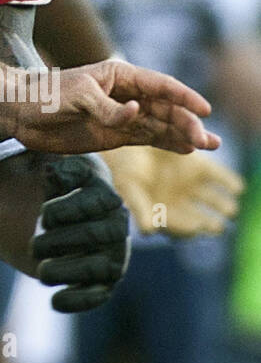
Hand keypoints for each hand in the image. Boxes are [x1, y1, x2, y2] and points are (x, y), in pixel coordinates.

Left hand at [0, 56, 218, 154]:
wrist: (19, 112)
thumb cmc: (45, 94)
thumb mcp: (76, 96)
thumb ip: (107, 107)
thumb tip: (137, 112)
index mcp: (119, 76)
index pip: (159, 85)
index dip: (184, 97)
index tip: (204, 110)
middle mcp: (125, 95)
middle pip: (164, 108)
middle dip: (187, 122)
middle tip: (206, 140)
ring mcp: (120, 116)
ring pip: (159, 124)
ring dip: (182, 134)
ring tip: (209, 146)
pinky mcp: (111, 134)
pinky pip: (145, 138)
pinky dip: (165, 143)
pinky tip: (183, 150)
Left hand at [33, 156, 130, 312]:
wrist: (70, 213)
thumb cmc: (64, 190)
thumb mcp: (63, 173)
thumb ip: (61, 170)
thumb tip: (52, 171)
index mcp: (107, 197)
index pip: (95, 202)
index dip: (68, 209)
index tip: (45, 214)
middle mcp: (116, 228)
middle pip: (96, 235)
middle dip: (62, 241)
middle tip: (34, 246)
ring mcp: (113, 256)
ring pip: (99, 268)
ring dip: (67, 271)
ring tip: (40, 272)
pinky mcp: (104, 282)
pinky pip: (98, 295)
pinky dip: (78, 301)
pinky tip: (55, 301)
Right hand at [101, 147, 243, 235]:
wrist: (132, 130)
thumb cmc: (125, 162)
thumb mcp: (129, 184)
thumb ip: (140, 207)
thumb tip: (147, 233)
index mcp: (160, 210)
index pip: (177, 227)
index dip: (187, 229)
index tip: (195, 227)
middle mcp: (178, 201)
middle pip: (199, 218)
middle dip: (209, 224)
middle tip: (216, 226)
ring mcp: (190, 185)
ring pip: (212, 201)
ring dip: (223, 206)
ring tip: (229, 210)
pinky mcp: (201, 167)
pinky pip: (220, 178)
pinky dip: (229, 183)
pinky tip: (237, 189)